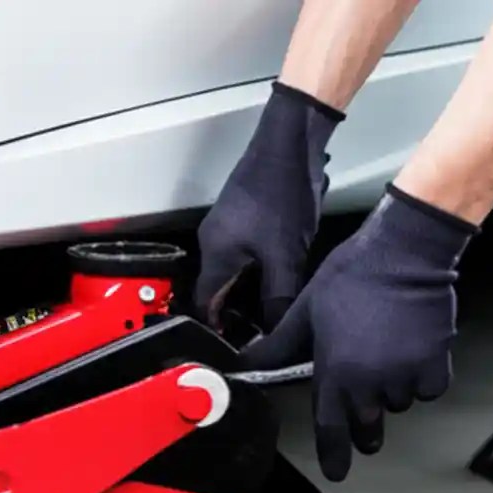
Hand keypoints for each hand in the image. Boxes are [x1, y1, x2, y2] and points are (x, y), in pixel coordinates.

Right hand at [194, 81, 342, 328]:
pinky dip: (255, 274)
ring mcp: (226, 228)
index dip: (215, 331)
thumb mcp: (285, 255)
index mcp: (215, 255)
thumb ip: (279, 298)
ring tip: (270, 313)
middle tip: (256, 337)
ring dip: (246, 295)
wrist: (289, 143)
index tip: (233, 349)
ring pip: (230, 274)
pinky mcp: (241, 218)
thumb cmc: (281, 194)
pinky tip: (279, 279)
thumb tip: (278, 334)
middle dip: (233, 316)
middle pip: (215, 291)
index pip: (202, 306)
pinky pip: (241, 257)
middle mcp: (212, 243)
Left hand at [237, 184, 477, 480]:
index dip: (334, 455)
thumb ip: (277, 346)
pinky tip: (409, 351)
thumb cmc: (350, 279)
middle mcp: (371, 383)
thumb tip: (248, 363)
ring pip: (397, 404)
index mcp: (336, 373)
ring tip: (382, 355)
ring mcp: (405, 376)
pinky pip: (427, 389)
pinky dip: (420, 378)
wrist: (403, 255)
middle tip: (360, 416)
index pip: (331, 428)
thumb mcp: (304, 312)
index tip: (336, 472)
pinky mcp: (436, 365)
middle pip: (368, 426)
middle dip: (363, 428)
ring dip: (390, 392)